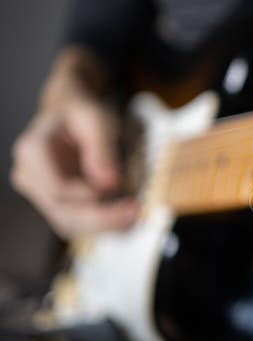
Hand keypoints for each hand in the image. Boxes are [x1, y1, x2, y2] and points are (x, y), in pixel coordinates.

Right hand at [10, 48, 136, 237]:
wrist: (72, 115)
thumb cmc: (83, 114)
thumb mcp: (97, 120)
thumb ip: (101, 150)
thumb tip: (109, 184)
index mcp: (32, 151)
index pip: (56, 188)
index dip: (87, 195)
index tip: (118, 187)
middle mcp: (29, 177)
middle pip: (62, 212)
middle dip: (101, 218)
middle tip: (136, 212)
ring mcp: (41, 194)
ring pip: (69, 224)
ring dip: (104, 226)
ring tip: (136, 216)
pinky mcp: (57, 204)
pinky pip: (78, 223)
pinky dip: (103, 225)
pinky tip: (127, 219)